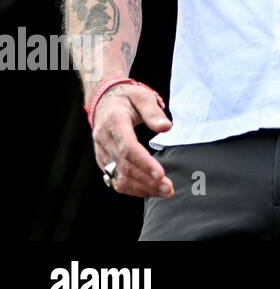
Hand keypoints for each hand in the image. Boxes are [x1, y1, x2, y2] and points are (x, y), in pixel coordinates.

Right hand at [92, 83, 174, 197]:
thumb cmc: (127, 97)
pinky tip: (149, 191)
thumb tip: (166, 128)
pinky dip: (132, 188)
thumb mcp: (142, 96)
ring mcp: (102, 153)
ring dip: (141, 188)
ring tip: (164, 192)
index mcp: (114, 123)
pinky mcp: (103, 161)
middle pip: (125, 166)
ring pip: (118, 177)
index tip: (161, 174)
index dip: (144, 163)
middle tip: (169, 189)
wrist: (104, 100)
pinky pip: (115, 179)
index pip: (128, 148)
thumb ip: (153, 111)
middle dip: (147, 180)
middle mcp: (104, 140)